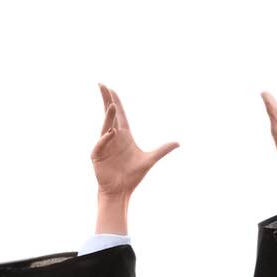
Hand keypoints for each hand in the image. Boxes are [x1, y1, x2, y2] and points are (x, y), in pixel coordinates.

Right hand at [91, 85, 178, 234]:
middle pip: (109, 114)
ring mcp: (104, 145)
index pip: (120, 114)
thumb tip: (178, 143)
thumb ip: (162, 150)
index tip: (111, 88)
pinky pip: (100, 144)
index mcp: (124, 135)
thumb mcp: (150, 160)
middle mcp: (113, 137)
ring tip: (111, 105)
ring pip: (105, 126)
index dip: (116, 101)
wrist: (121, 191)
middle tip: (102, 84)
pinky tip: (111, 133)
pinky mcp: (97, 155)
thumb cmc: (133, 176)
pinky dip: (105, 139)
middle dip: (106, 99)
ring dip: (108, 116)